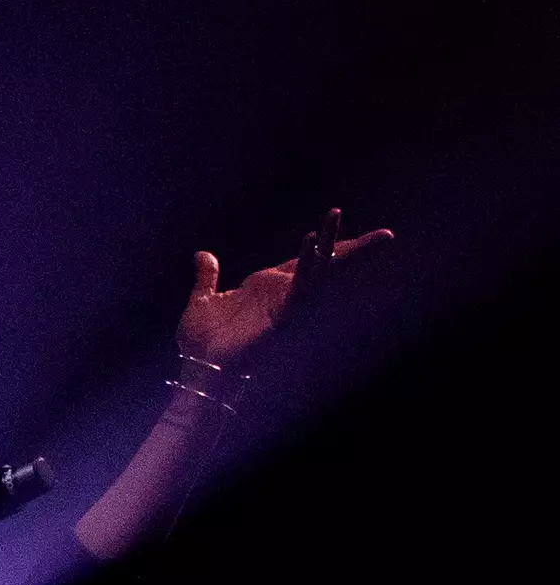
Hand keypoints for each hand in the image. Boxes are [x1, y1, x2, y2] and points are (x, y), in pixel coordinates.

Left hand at [175, 208, 393, 367]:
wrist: (198, 368)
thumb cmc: (201, 344)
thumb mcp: (202, 301)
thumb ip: (207, 277)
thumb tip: (202, 254)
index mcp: (267, 288)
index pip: (305, 260)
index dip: (325, 242)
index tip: (340, 222)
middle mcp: (282, 294)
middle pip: (324, 265)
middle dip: (354, 249)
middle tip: (387, 235)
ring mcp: (285, 305)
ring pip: (318, 271)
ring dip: (331, 245)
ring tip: (336, 216)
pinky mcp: (282, 317)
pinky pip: (301, 288)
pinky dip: (307, 265)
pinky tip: (312, 241)